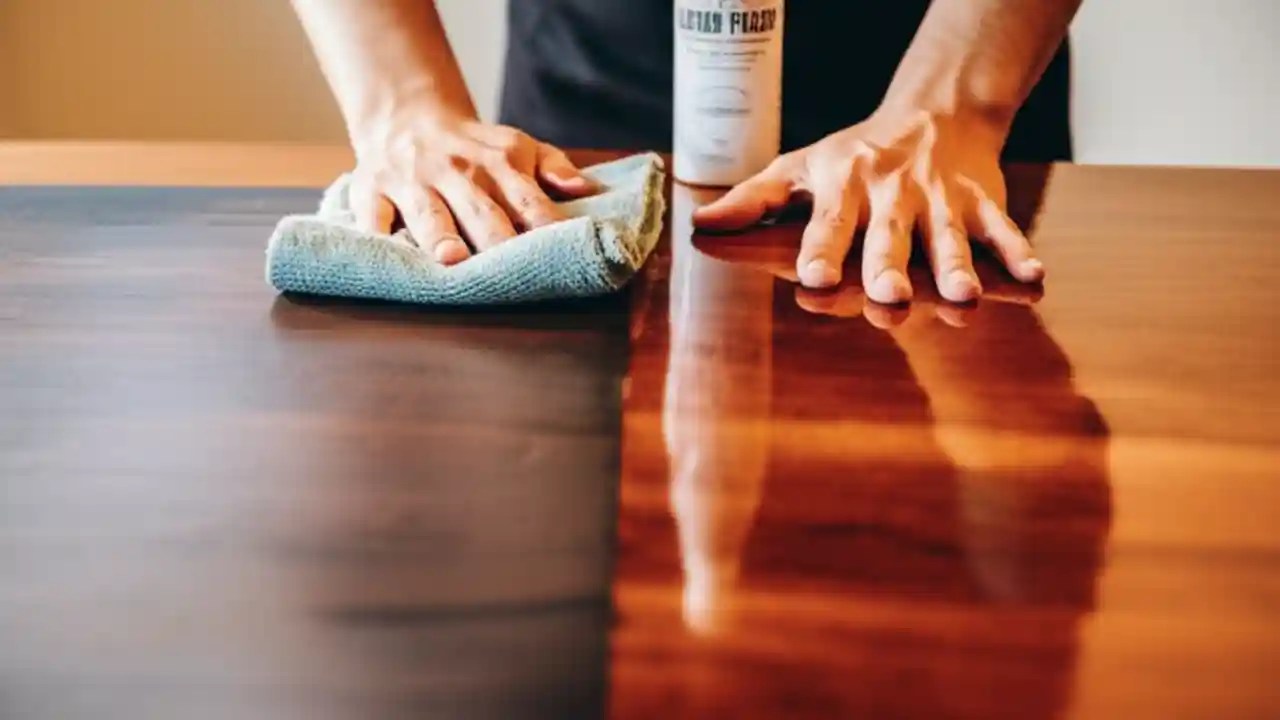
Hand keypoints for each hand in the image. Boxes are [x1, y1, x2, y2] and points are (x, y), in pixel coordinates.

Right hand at [348, 108, 596, 264]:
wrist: (405, 114)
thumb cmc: (472, 148)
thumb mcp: (517, 147)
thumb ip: (553, 167)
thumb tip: (583, 188)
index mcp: (499, 163)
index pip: (527, 200)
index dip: (543, 225)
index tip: (559, 251)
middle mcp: (456, 172)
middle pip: (480, 211)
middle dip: (494, 237)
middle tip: (507, 267)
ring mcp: (412, 181)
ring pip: (428, 213)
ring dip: (440, 235)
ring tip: (451, 258)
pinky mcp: (372, 189)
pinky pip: (372, 212)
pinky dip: (375, 232)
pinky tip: (385, 251)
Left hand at [692, 109, 1044, 302]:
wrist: (932, 112)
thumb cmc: (852, 155)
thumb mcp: (798, 169)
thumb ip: (753, 201)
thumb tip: (699, 227)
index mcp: (843, 185)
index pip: (829, 222)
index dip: (822, 251)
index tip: (813, 281)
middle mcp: (892, 192)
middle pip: (890, 235)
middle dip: (889, 268)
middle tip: (890, 299)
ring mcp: (940, 197)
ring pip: (947, 236)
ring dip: (956, 267)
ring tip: (962, 299)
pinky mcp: (981, 200)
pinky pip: (1002, 227)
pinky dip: (1018, 251)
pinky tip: (1034, 278)